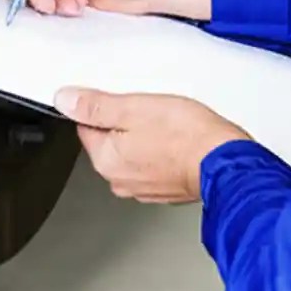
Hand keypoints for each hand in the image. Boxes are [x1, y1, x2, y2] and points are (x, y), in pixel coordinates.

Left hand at [54, 87, 250, 203]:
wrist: (225, 161)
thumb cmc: (186, 136)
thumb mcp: (133, 108)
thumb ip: (95, 106)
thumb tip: (65, 100)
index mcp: (106, 160)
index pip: (87, 127)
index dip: (106, 109)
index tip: (125, 103)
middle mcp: (121, 180)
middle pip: (110, 141)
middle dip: (126, 124)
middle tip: (150, 113)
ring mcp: (144, 188)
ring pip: (134, 152)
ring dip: (146, 138)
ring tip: (167, 127)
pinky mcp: (167, 189)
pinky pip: (155, 164)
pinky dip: (163, 152)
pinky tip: (177, 141)